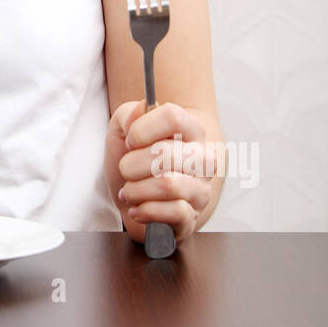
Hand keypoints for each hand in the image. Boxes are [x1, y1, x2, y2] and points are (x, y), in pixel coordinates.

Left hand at [104, 100, 216, 246]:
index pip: (172, 117)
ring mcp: (201, 190)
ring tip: (129, 191)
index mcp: (192, 129)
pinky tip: (137, 208)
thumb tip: (143, 108)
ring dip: (136, 190)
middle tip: (125, 169)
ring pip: (168, 185)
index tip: (130, 141)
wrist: (133, 196)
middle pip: (165, 154)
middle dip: (131, 165)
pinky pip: (174, 212)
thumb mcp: (123, 129)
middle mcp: (204, 158)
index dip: (141, 129)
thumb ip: (130, 113)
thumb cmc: (133, 159)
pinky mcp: (193, 217)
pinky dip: (146, 211)